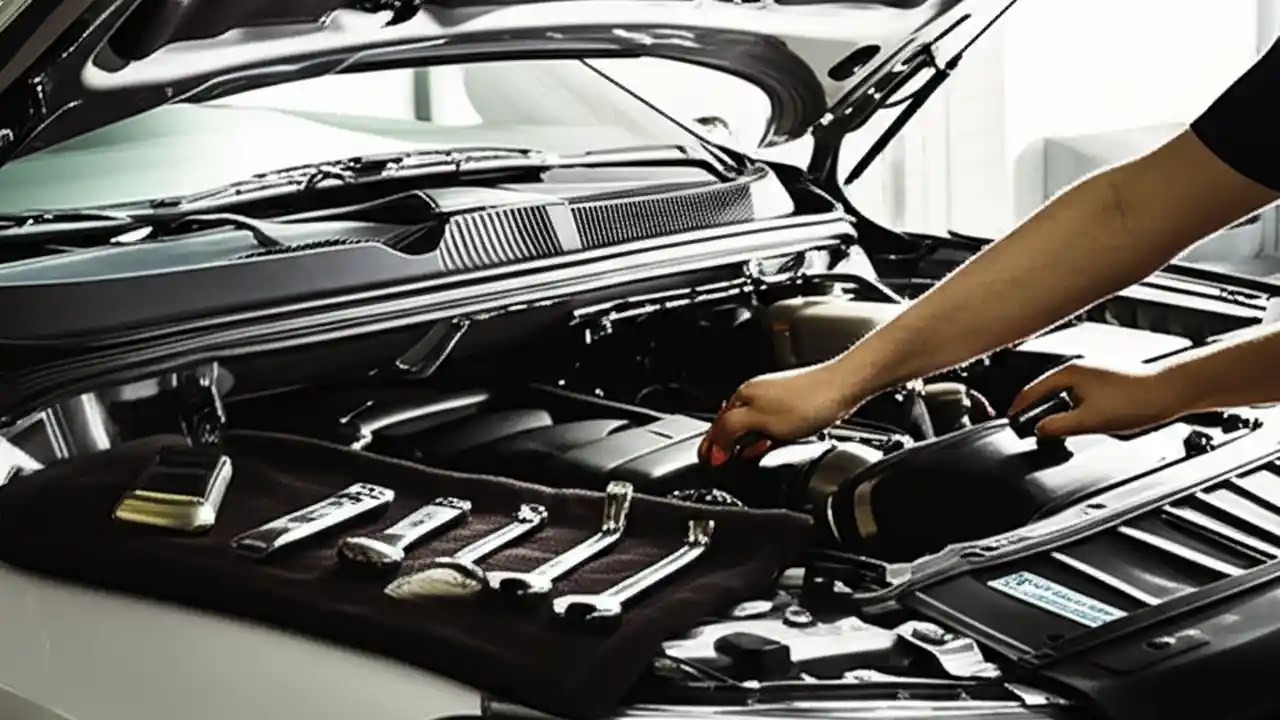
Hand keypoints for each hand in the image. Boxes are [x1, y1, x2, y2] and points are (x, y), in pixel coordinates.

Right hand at [698, 361, 859, 465]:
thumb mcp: (760, 421)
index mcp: (743, 396)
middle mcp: (756, 393)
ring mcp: (775, 398)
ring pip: (752, 423)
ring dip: (745, 441)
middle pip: (733, 423)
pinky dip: (763, 436)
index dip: (712, 446)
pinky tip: (768, 443)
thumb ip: (732, 432)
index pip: (718, 425)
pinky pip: (769, 423)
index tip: (708, 461)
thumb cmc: (807, 401)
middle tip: (720, 461)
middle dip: (726, 443)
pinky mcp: (792, 404)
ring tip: (740, 456)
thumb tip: (714, 446)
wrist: (842, 387)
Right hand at [1008, 360, 1183, 437]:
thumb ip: (1058, 426)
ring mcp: (1095, 374)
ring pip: (1067, 396)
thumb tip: (1039, 430)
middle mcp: (1080, 369)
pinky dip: (1079, 410)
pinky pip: (1083, 398)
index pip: (1032, 390)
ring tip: (1065, 428)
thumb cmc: (1136, 398)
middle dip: (1040, 410)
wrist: (1172, 392)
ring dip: (1063, 411)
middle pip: (1048, 392)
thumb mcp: (1089, 420)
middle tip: (1034, 428)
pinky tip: (1090, 422)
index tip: (1010, 417)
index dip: (1018, 406)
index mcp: (1069, 372)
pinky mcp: (1109, 383)